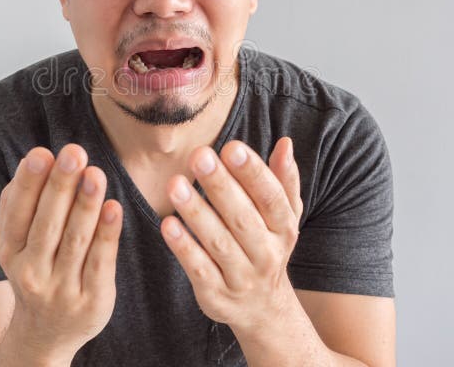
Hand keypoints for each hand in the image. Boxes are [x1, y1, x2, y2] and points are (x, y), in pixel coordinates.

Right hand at [0, 144, 123, 360]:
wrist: (46, 333)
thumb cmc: (36, 269)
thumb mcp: (16, 243)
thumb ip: (18, 203)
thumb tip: (29, 162)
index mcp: (11, 251)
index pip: (17, 213)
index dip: (29, 183)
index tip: (41, 153)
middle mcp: (32, 272)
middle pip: (47, 224)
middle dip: (60, 186)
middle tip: (74, 153)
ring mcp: (62, 289)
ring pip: (75, 240)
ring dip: (86, 205)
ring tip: (95, 173)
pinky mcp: (92, 301)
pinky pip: (101, 261)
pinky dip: (107, 233)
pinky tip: (114, 207)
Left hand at [160, 137, 302, 331]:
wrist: (264, 309)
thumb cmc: (268, 246)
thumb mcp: (284, 216)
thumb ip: (283, 179)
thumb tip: (285, 143)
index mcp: (284, 229)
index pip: (270, 197)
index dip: (252, 172)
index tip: (231, 147)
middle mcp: (267, 254)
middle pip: (243, 218)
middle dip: (220, 185)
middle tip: (199, 156)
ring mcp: (241, 277)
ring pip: (218, 243)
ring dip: (196, 213)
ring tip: (175, 184)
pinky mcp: (216, 295)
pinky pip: (199, 269)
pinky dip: (183, 248)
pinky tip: (168, 224)